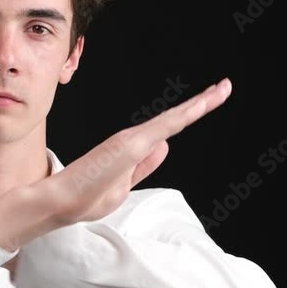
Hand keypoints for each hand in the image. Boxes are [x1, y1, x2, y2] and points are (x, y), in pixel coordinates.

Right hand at [40, 78, 232, 225]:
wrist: (59, 201)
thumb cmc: (85, 195)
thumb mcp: (123, 185)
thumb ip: (145, 165)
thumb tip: (165, 145)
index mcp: (135, 150)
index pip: (170, 130)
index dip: (190, 115)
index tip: (209, 100)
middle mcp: (136, 140)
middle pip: (176, 120)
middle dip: (203, 103)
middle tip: (227, 86)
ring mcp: (134, 140)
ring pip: (175, 120)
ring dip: (201, 105)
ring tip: (223, 89)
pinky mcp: (132, 144)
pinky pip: (167, 125)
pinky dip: (188, 113)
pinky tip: (206, 102)